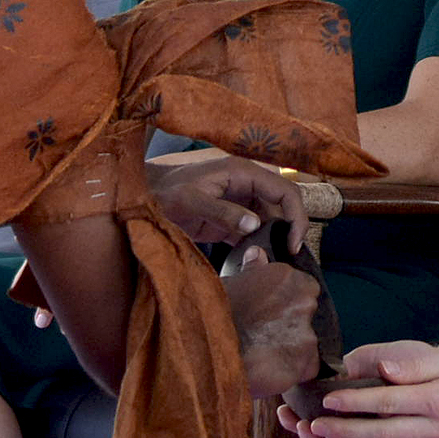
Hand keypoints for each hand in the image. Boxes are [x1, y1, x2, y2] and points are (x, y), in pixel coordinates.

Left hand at [148, 156, 308, 250]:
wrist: (143, 198)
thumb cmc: (165, 192)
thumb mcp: (191, 201)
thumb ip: (222, 212)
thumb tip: (255, 225)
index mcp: (244, 173)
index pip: (285, 191)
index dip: (296, 216)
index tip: (294, 244)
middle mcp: (247, 186)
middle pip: (283, 207)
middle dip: (290, 231)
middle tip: (287, 259)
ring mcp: (240, 203)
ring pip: (271, 222)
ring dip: (274, 241)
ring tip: (273, 264)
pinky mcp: (231, 220)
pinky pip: (254, 233)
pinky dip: (258, 247)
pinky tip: (257, 263)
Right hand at [220, 254, 319, 396]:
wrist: (204, 350)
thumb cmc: (210, 314)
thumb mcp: (228, 283)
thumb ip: (251, 270)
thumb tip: (257, 253)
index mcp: (287, 276)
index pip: (302, 289)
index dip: (286, 305)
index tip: (269, 315)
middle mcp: (303, 301)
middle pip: (307, 316)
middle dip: (290, 326)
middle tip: (264, 337)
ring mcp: (307, 333)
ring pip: (305, 343)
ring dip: (290, 350)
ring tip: (262, 357)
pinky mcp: (305, 362)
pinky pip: (306, 369)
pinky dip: (292, 372)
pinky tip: (268, 372)